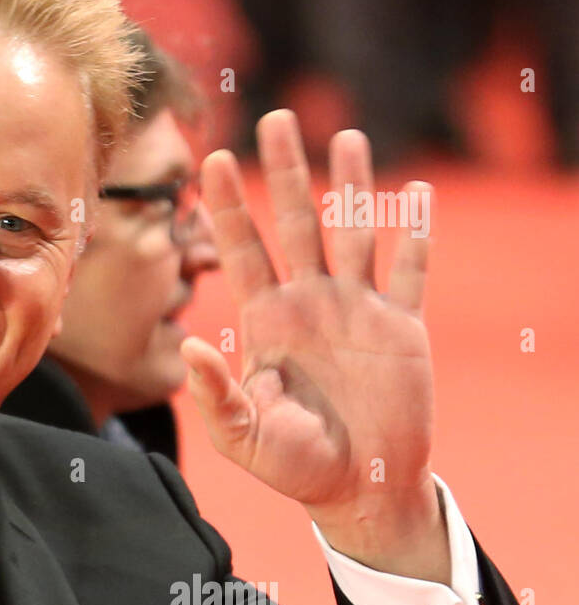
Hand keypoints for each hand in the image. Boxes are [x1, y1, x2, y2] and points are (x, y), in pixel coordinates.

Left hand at [181, 110, 449, 582]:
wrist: (360, 486)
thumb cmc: (293, 464)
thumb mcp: (243, 435)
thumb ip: (216, 393)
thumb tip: (189, 348)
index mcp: (265, 320)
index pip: (240, 250)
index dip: (225, 206)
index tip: (207, 160)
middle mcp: (308, 301)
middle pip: (293, 221)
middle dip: (283, 171)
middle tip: (274, 118)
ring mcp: (356, 308)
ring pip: (353, 231)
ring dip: (350, 185)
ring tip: (345, 136)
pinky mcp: (402, 326)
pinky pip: (410, 272)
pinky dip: (414, 236)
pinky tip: (413, 196)